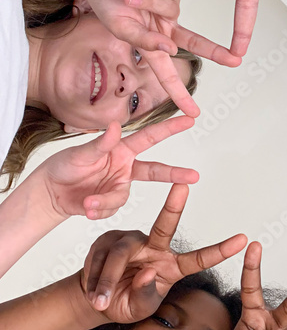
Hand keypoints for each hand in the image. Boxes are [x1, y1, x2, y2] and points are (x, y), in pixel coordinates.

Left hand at [41, 115, 197, 219]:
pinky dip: (98, 210)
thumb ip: (101, 143)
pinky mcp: (110, 204)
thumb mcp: (81, 153)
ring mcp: (118, 186)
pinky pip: (111, 210)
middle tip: (193, 176)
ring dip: (105, 201)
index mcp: (121, 150)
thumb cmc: (64, 166)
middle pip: (155, 170)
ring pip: (122, 198)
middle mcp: (124, 168)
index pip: (150, 137)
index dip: (170, 128)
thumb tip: (115, 127)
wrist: (50, 192)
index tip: (189, 119)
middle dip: (175, 173)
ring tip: (87, 203)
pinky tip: (85, 207)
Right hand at [81, 183, 246, 319]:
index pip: (199, 259)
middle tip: (183, 186)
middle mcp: (154, 248)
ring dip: (108, 279)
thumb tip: (149, 272)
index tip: (243, 239)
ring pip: (121, 255)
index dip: (220, 250)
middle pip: (165, 225)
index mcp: (171, 266)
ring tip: (100, 301)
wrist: (94, 300)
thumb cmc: (124, 303)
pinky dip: (95, 278)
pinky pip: (100, 258)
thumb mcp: (138, 308)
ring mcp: (131, 241)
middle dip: (174, 205)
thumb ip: (146, 294)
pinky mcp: (107, 239)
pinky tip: (93, 291)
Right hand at [83, 0, 240, 116]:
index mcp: (152, 47)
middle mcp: (165, 30)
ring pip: (171, 10)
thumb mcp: (122, 29)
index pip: (169, 75)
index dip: (180, 94)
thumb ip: (144, 41)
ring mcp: (170, 10)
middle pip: (195, 43)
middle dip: (215, 51)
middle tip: (235, 60)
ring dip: (149, 3)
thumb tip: (172, 50)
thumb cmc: (109, 6)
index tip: (194, 113)